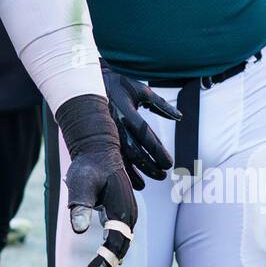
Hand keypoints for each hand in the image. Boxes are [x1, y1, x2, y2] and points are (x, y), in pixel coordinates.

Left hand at [55, 94, 137, 266]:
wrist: (98, 148)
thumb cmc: (88, 165)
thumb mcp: (81, 184)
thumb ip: (80, 206)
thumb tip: (78, 230)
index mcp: (121, 211)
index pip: (115, 245)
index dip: (103, 262)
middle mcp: (129, 215)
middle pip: (121, 249)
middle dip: (107, 266)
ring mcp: (128, 214)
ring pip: (122, 244)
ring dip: (110, 260)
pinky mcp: (122, 211)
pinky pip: (120, 236)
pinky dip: (112, 249)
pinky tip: (102, 257)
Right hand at [101, 62, 177, 188]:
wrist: (85, 83)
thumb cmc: (117, 84)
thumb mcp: (141, 90)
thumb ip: (161, 104)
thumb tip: (180, 117)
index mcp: (127, 112)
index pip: (146, 136)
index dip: (158, 152)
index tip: (169, 163)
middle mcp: (116, 125)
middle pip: (135, 152)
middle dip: (150, 166)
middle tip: (163, 175)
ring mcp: (106, 133)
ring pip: (121, 159)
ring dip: (134, 174)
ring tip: (146, 183)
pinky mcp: (99, 138)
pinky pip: (111, 158)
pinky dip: (121, 171)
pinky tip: (128, 180)